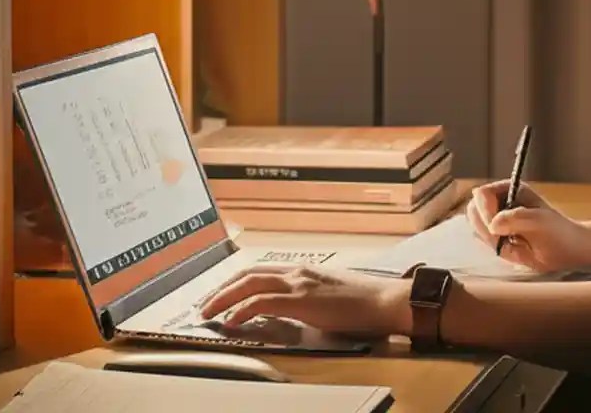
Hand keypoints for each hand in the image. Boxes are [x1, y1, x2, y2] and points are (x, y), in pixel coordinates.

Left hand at [198, 264, 409, 337]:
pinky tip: (232, 321)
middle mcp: (297, 272)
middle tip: (204, 304)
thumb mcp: (332, 294)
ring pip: (249, 284)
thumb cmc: (366, 302)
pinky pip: (262, 303)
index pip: (260, 271)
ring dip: (223, 298)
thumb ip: (311, 297)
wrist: (386, 301)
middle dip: (221, 288)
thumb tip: (296, 309)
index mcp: (304, 271)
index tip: (220, 294)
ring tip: (208, 312)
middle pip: (248, 273)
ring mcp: (299, 284)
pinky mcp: (302, 301)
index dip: (235, 281)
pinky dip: (242, 310)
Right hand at [466, 180, 590, 272]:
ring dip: (490, 238)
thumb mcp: (540, 222)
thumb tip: (493, 224)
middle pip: (474, 209)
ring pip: (476, 226)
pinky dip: (493, 247)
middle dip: (485, 226)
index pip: (482, 194)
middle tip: (504, 238)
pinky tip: (513, 248)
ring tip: (513, 242)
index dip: (485, 210)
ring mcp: (496, 218)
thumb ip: (516, 219)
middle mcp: (500, 201)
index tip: (497, 226)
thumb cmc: (558, 232)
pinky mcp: (496, 235)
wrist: (567, 251)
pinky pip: (483, 240)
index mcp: (509, 190)